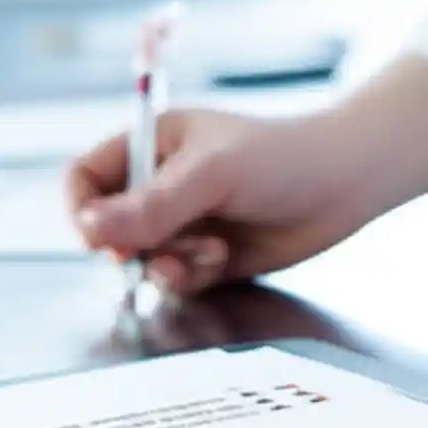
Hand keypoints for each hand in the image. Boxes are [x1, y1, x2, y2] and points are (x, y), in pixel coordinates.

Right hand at [66, 109, 367, 296]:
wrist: (345, 186)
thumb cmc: (282, 159)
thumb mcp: (210, 175)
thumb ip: (150, 207)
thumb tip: (90, 230)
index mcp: (151, 147)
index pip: (86, 178)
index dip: (82, 208)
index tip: (97, 237)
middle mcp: (160, 186)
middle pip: (108, 228)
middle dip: (132, 246)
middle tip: (158, 250)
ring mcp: (182, 224)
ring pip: (141, 260)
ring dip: (167, 264)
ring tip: (208, 252)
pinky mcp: (204, 257)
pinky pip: (172, 281)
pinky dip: (190, 278)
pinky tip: (221, 260)